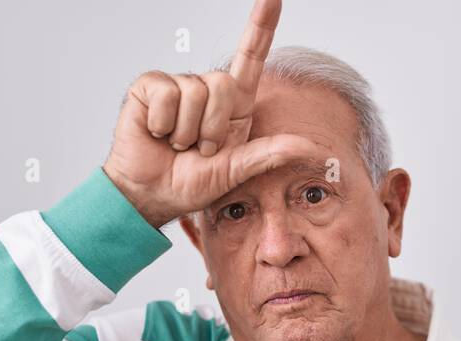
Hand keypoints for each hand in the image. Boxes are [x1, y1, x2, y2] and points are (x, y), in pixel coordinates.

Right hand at [102, 0, 322, 228]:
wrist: (152, 194)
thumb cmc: (191, 183)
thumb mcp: (235, 172)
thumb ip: (269, 155)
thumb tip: (309, 146)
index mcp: (234, 106)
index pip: (250, 57)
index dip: (261, 26)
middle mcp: (208, 90)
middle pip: (223, 83)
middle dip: (212, 126)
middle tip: (198, 149)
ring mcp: (179, 86)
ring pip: (195, 91)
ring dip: (186, 130)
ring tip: (176, 144)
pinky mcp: (151, 87)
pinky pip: (166, 92)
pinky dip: (163, 122)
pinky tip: (157, 133)